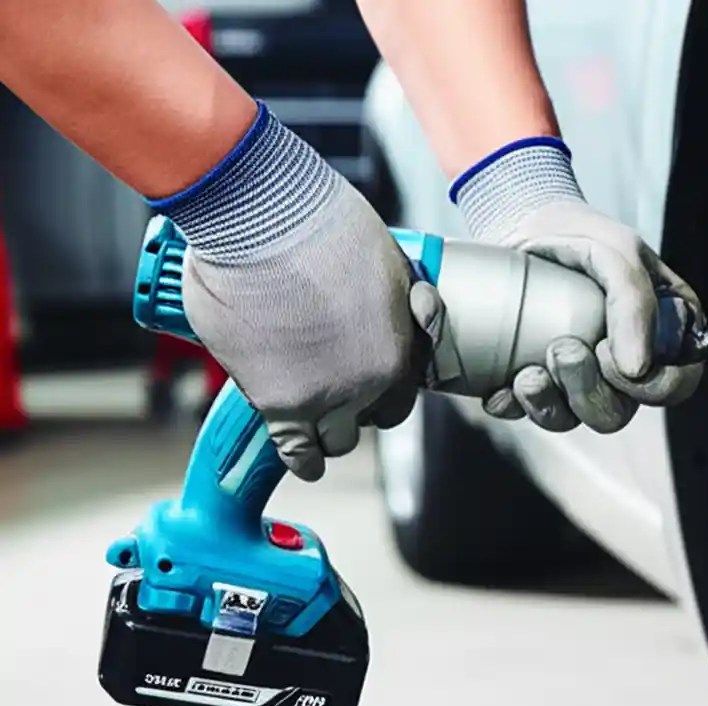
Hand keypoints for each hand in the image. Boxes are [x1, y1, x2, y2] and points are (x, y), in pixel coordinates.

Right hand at [165, 101, 428, 479]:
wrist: (258, 223)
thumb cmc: (323, 227)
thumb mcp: (392, 259)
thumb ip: (409, 302)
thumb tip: (427, 317)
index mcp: (400, 350)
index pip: (404, 394)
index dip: (386, 388)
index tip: (369, 382)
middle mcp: (368, 382)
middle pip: (372, 418)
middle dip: (360, 408)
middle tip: (338, 390)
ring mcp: (321, 397)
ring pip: (337, 440)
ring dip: (330, 432)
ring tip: (319, 423)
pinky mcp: (274, 403)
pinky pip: (295, 451)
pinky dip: (302, 458)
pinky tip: (305, 460)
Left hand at [450, 138, 702, 432]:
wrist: (525, 229)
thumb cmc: (581, 237)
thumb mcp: (617, 252)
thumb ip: (635, 301)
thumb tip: (637, 367)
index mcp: (661, 336)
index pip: (674, 386)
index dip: (648, 386)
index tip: (609, 352)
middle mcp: (622, 365)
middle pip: (618, 412)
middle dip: (586, 390)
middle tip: (562, 348)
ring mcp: (578, 378)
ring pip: (574, 419)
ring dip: (549, 403)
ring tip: (529, 371)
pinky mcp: (538, 382)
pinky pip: (527, 414)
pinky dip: (513, 405)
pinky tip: (503, 386)